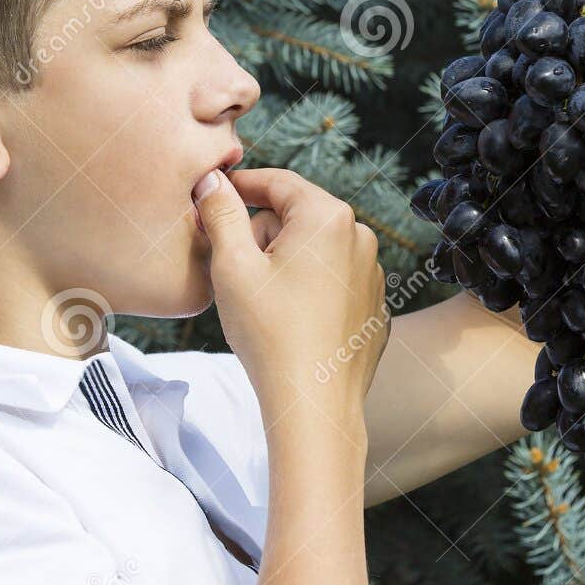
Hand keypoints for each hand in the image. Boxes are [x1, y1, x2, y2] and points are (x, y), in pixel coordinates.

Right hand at [191, 167, 387, 424]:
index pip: (278, 182)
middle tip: (234, 268)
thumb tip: (211, 179)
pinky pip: (333, 280)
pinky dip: (308, 288)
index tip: (213, 197)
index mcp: (328, 218)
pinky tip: (287, 320)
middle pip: (297, 215)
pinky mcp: (373, 306)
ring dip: (285, 261)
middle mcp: (360, 237)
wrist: (314, 405)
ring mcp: (372, 273)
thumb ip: (221, 212)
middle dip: (262, 232)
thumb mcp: (232, 265)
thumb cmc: (270, 334)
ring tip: (260, 300)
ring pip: (315, 249)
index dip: (241, 186)